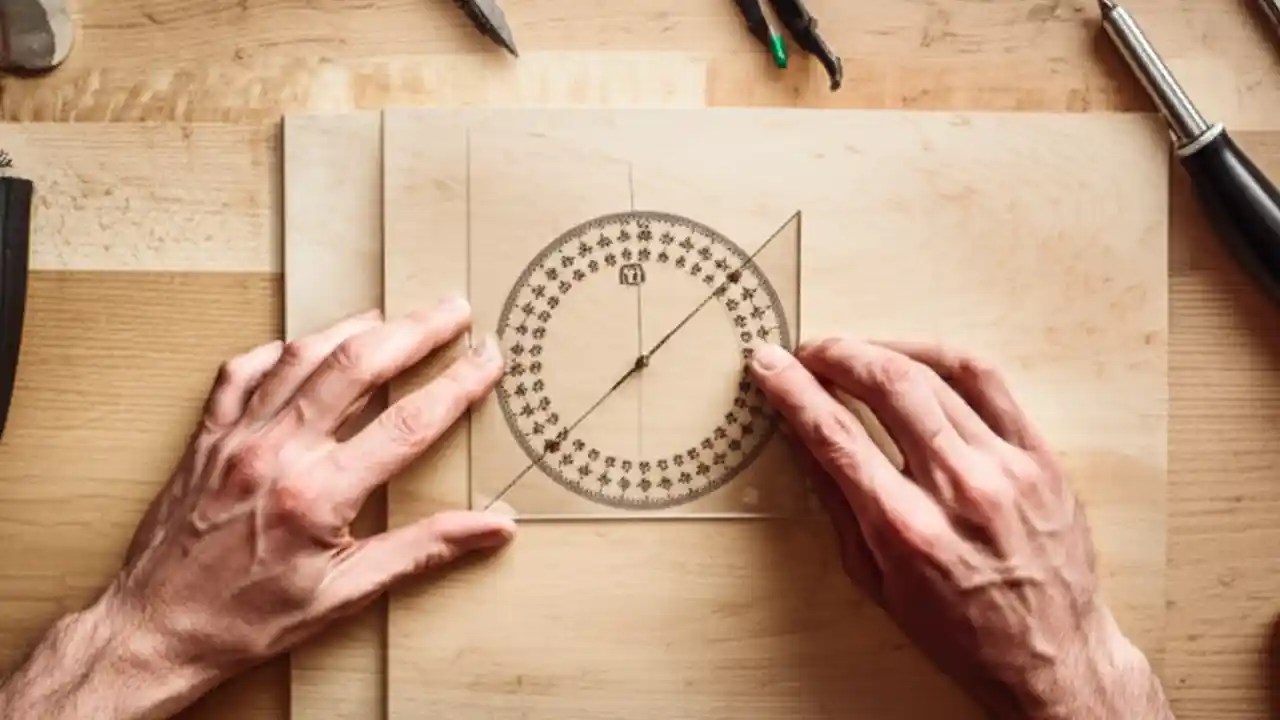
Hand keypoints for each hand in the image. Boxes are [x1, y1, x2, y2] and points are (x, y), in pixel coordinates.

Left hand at [0, 300, 514, 719]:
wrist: (156, 631)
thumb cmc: (246, 620)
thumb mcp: (346, 594)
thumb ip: (424, 550)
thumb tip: (491, 528)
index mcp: (319, 495)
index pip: (408, 423)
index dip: (457, 385)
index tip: (487, 361)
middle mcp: (277, 452)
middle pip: (358, 365)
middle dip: (414, 330)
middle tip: (451, 311)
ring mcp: (236, 437)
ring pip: (303, 355)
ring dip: (353, 328)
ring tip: (391, 317)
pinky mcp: (206, 437)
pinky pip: (244, 371)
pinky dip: (281, 351)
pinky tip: (305, 348)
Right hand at [749, 339, 1170, 719]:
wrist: (1052, 657)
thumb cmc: (961, 631)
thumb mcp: (876, 581)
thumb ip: (838, 504)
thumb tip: (806, 438)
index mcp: (907, 531)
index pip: (836, 435)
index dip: (794, 391)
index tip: (771, 365)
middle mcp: (959, 491)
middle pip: (889, 386)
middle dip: (838, 354)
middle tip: (812, 351)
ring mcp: (1006, 469)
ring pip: (939, 373)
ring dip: (884, 349)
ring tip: (857, 351)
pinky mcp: (1039, 457)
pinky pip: (990, 382)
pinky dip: (943, 357)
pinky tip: (916, 356)